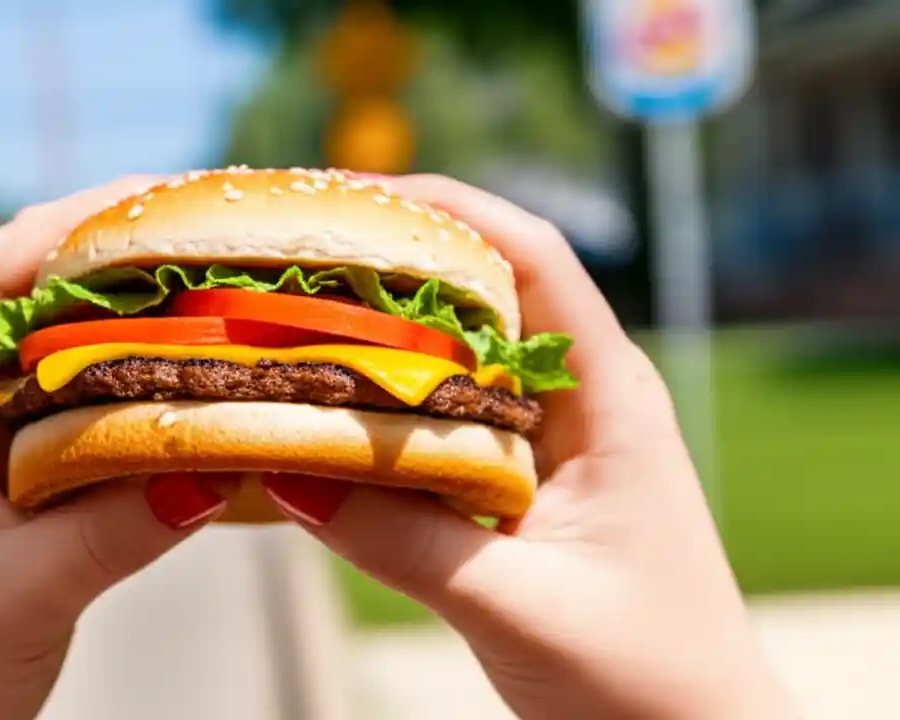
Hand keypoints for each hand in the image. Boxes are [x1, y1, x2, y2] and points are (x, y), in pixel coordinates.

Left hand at [0, 177, 229, 719]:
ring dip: (137, 313)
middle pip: (33, 288)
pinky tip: (199, 370)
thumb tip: (224, 464)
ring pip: (66, 341)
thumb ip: (120, 527)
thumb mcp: (24, 593)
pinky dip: (142, 377)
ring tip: (220, 282)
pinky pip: (87, 397)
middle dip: (120, 254)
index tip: (164, 200)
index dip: (75, 227)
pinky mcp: (19, 466)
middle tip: (213, 230)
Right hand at [262, 175, 795, 718]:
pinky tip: (325, 416)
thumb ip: (404, 542)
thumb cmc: (645, 680)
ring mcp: (548, 446)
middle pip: (482, 293)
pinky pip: (441, 426)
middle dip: (392, 263)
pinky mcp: (517, 491)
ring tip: (290, 321)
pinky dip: (383, 410)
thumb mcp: (520, 606)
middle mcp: (579, 402)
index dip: (446, 208)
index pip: (531, 256)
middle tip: (293, 257)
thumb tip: (288, 471)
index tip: (352, 195)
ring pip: (455, 361)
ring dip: (381, 338)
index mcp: (610, 397)